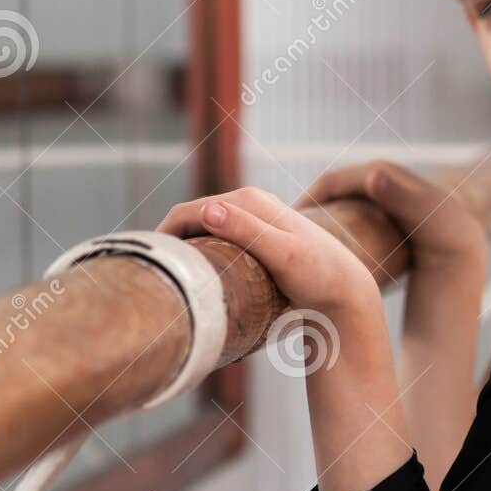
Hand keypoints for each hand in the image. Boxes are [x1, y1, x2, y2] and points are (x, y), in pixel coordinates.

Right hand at [156, 187, 379, 318]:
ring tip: (168, 280)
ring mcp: (252, 219)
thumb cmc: (319, 275)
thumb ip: (247, 231)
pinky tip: (196, 276)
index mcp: (248, 201)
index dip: (163, 236)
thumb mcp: (284, 254)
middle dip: (170, 243)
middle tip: (150, 277)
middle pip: (193, 218)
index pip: (189, 212)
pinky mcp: (256, 237)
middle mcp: (248, 204)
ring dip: (185, 249)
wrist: (347, 289)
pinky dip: (201, 253)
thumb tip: (207, 210)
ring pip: (204, 229)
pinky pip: (218, 240)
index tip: (143, 265)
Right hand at [297, 160, 485, 276]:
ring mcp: (371, 195)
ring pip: (333, 206)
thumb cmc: (447, 232)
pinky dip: (329, 231)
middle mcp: (373, 178)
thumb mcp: (429, 214)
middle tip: (285, 238)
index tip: (290, 225)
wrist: (462, 245)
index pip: (332, 182)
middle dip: (307, 212)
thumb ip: (403, 196)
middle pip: (328, 193)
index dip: (309, 201)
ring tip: (298, 247)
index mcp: (380, 172)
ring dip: (316, 224)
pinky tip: (320, 254)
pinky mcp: (373, 211)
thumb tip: (372, 175)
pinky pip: (342, 216)